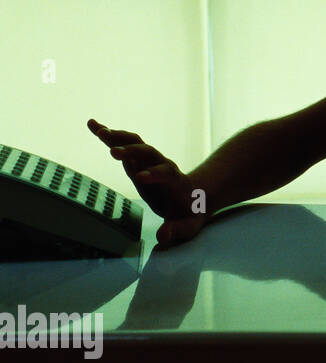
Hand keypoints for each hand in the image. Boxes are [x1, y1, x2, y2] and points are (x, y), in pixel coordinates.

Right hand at [87, 118, 209, 248]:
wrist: (195, 197)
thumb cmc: (189, 213)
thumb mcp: (187, 226)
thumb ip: (176, 231)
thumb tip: (163, 236)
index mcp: (175, 182)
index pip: (166, 174)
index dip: (154, 174)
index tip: (140, 177)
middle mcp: (163, 165)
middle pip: (149, 153)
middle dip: (133, 152)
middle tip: (115, 152)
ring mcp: (151, 160)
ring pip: (136, 143)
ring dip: (119, 138)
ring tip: (99, 132)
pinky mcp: (139, 159)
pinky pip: (125, 143)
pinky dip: (109, 135)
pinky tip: (93, 125)